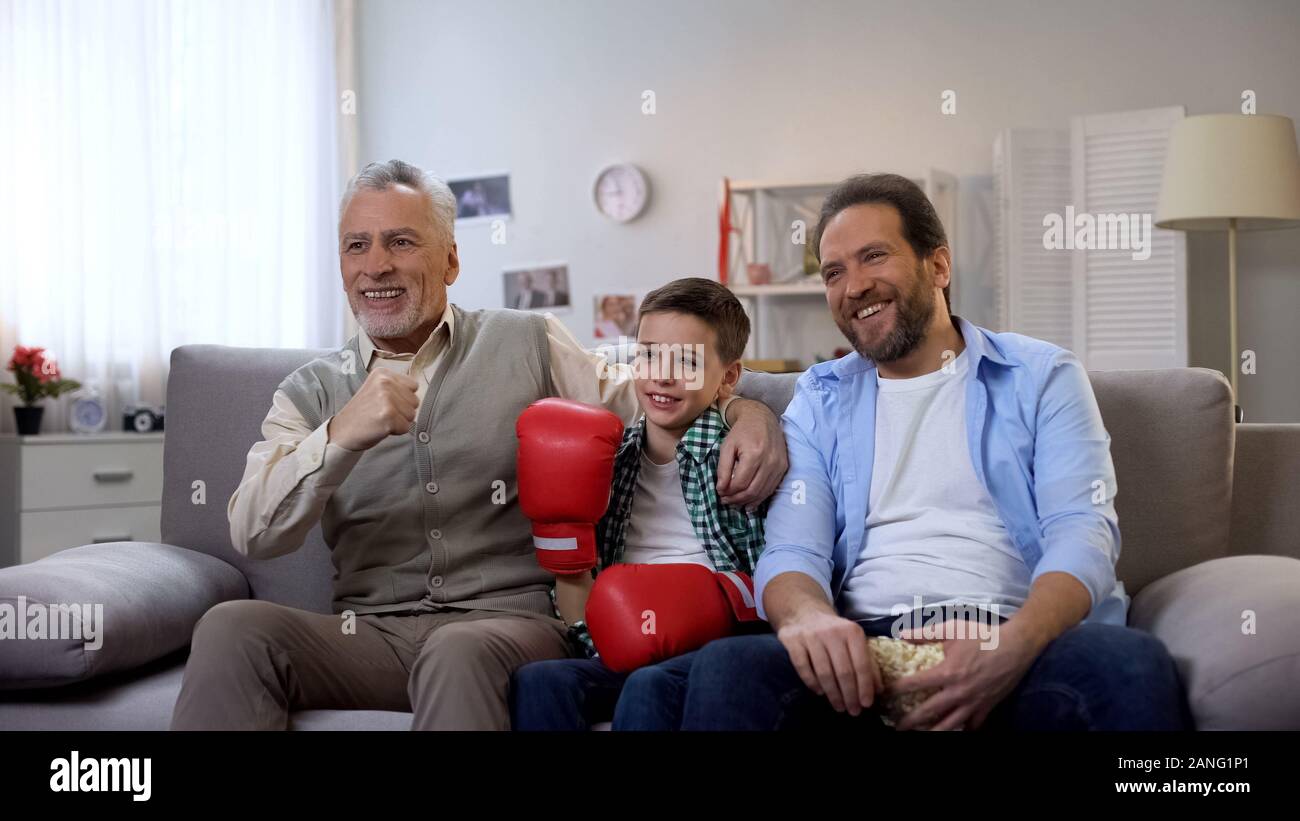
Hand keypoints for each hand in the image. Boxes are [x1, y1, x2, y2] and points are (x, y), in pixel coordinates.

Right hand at [327, 369, 418, 450]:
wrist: (342, 431)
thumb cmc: (364, 413)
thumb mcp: (377, 390)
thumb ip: (397, 387)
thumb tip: (418, 390)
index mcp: (383, 373)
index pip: (414, 386)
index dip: (403, 399)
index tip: (384, 403)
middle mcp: (385, 382)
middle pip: (415, 401)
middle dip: (402, 411)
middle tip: (381, 413)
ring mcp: (386, 398)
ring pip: (412, 415)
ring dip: (399, 421)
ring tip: (380, 419)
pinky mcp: (388, 415)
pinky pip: (406, 427)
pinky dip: (396, 431)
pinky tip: (380, 427)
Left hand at [717, 398, 787, 509]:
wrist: (762, 418)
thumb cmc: (742, 431)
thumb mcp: (727, 446)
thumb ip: (723, 468)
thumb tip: (721, 489)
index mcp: (754, 454)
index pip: (740, 483)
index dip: (728, 492)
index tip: (719, 493)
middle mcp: (769, 461)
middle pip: (752, 491)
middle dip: (736, 500)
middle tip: (725, 501)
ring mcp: (779, 465)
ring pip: (762, 493)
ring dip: (747, 501)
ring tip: (735, 502)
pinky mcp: (783, 468)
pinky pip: (771, 489)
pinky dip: (759, 498)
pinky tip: (749, 502)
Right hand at [776, 608, 881, 715]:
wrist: (805, 613)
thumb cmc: (835, 633)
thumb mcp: (855, 641)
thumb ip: (868, 663)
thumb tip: (878, 690)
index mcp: (852, 631)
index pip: (861, 664)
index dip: (865, 687)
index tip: (866, 704)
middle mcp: (832, 632)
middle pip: (843, 671)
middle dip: (850, 695)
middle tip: (853, 711)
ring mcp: (811, 636)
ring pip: (824, 672)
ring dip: (833, 694)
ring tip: (839, 706)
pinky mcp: (793, 641)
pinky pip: (803, 668)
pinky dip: (812, 683)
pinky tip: (820, 692)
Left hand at [889, 619, 1041, 730]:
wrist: (1017, 645)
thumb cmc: (983, 635)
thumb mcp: (952, 628)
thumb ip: (925, 633)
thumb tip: (901, 634)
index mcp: (947, 672)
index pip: (914, 684)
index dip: (896, 690)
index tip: (884, 694)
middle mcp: (958, 692)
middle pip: (928, 712)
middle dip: (910, 721)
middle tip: (897, 726)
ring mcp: (974, 703)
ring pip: (949, 725)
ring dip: (932, 732)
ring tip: (919, 735)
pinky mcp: (987, 707)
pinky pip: (972, 726)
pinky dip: (962, 730)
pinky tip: (953, 731)